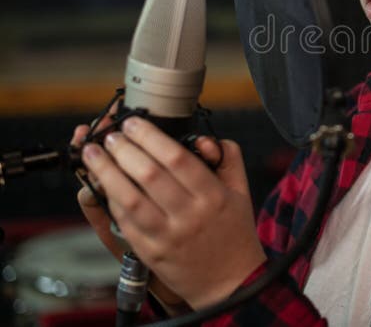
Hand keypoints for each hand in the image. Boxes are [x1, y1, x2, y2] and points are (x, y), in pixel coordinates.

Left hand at [74, 115, 265, 309]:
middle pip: (149, 175)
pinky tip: (102, 184)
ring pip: (129, 199)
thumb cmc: (234, 232)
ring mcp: (168, 236)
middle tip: (110, 134)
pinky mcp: (151, 252)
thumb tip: (202, 138)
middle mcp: (190, 215)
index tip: (134, 123)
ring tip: (93, 153)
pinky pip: (125, 222)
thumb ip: (228, 157)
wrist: (231, 283)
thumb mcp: (241, 191)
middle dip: (124, 149)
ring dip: (106, 172)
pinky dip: (110, 200)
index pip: (178, 158)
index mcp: (213, 195)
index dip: (151, 137)